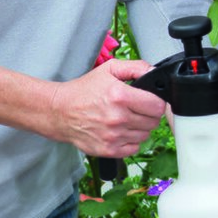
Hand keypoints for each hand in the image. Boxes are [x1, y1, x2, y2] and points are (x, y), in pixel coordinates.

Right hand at [50, 57, 164, 157]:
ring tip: (125, 118)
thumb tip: (154, 72)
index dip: (156, 101)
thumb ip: (136, 67)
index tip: (149, 100)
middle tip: (135, 108)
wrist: (60, 112)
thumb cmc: (83, 91)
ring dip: (139, 127)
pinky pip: (134, 147)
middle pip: (153, 121)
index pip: (157, 105)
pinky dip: (131, 140)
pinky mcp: (109, 150)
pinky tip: (120, 131)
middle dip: (148, 114)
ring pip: (145, 135)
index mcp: (120, 96)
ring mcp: (114, 136)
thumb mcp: (109, 69)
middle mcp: (118, 118)